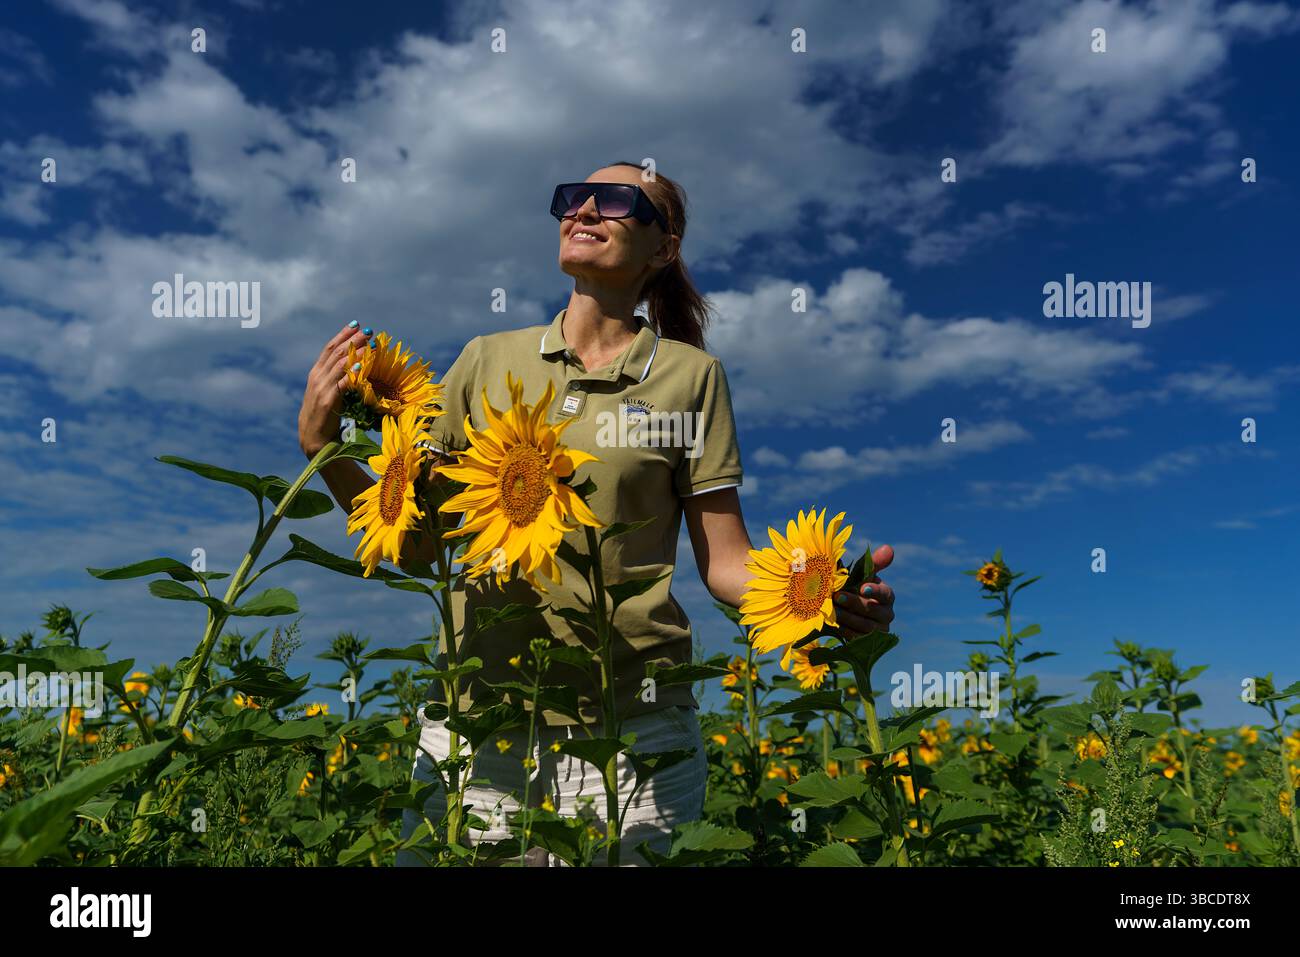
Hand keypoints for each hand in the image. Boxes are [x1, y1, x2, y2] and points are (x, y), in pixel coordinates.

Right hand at [298, 322, 371, 456]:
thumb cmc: (324, 415)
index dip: (342, 335)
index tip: (356, 324)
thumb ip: (337, 378)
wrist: (313, 437)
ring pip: (339, 365)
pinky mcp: (329, 401)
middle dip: (353, 340)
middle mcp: (317, 377)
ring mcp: (322, 388)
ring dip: (356, 353)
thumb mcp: (328, 391)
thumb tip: (356, 364)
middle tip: (368, 331)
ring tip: (370, 344)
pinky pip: (342, 384)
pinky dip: (352, 373)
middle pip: (336, 353)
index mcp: (316, 373)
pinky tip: (362, 366)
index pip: (330, 348)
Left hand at [832, 544, 895, 638]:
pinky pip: (857, 638)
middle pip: (872, 610)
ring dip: (847, 617)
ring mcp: (878, 630)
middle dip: (854, 603)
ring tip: (831, 609)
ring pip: (864, 626)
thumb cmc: (855, 587)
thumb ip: (874, 563)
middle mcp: (886, 614)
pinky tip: (833, 622)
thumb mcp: (862, 575)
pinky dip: (845, 630)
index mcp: (887, 596)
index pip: (885, 594)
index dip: (875, 591)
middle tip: (837, 596)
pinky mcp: (866, 642)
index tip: (862, 587)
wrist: (845, 610)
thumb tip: (888, 548)